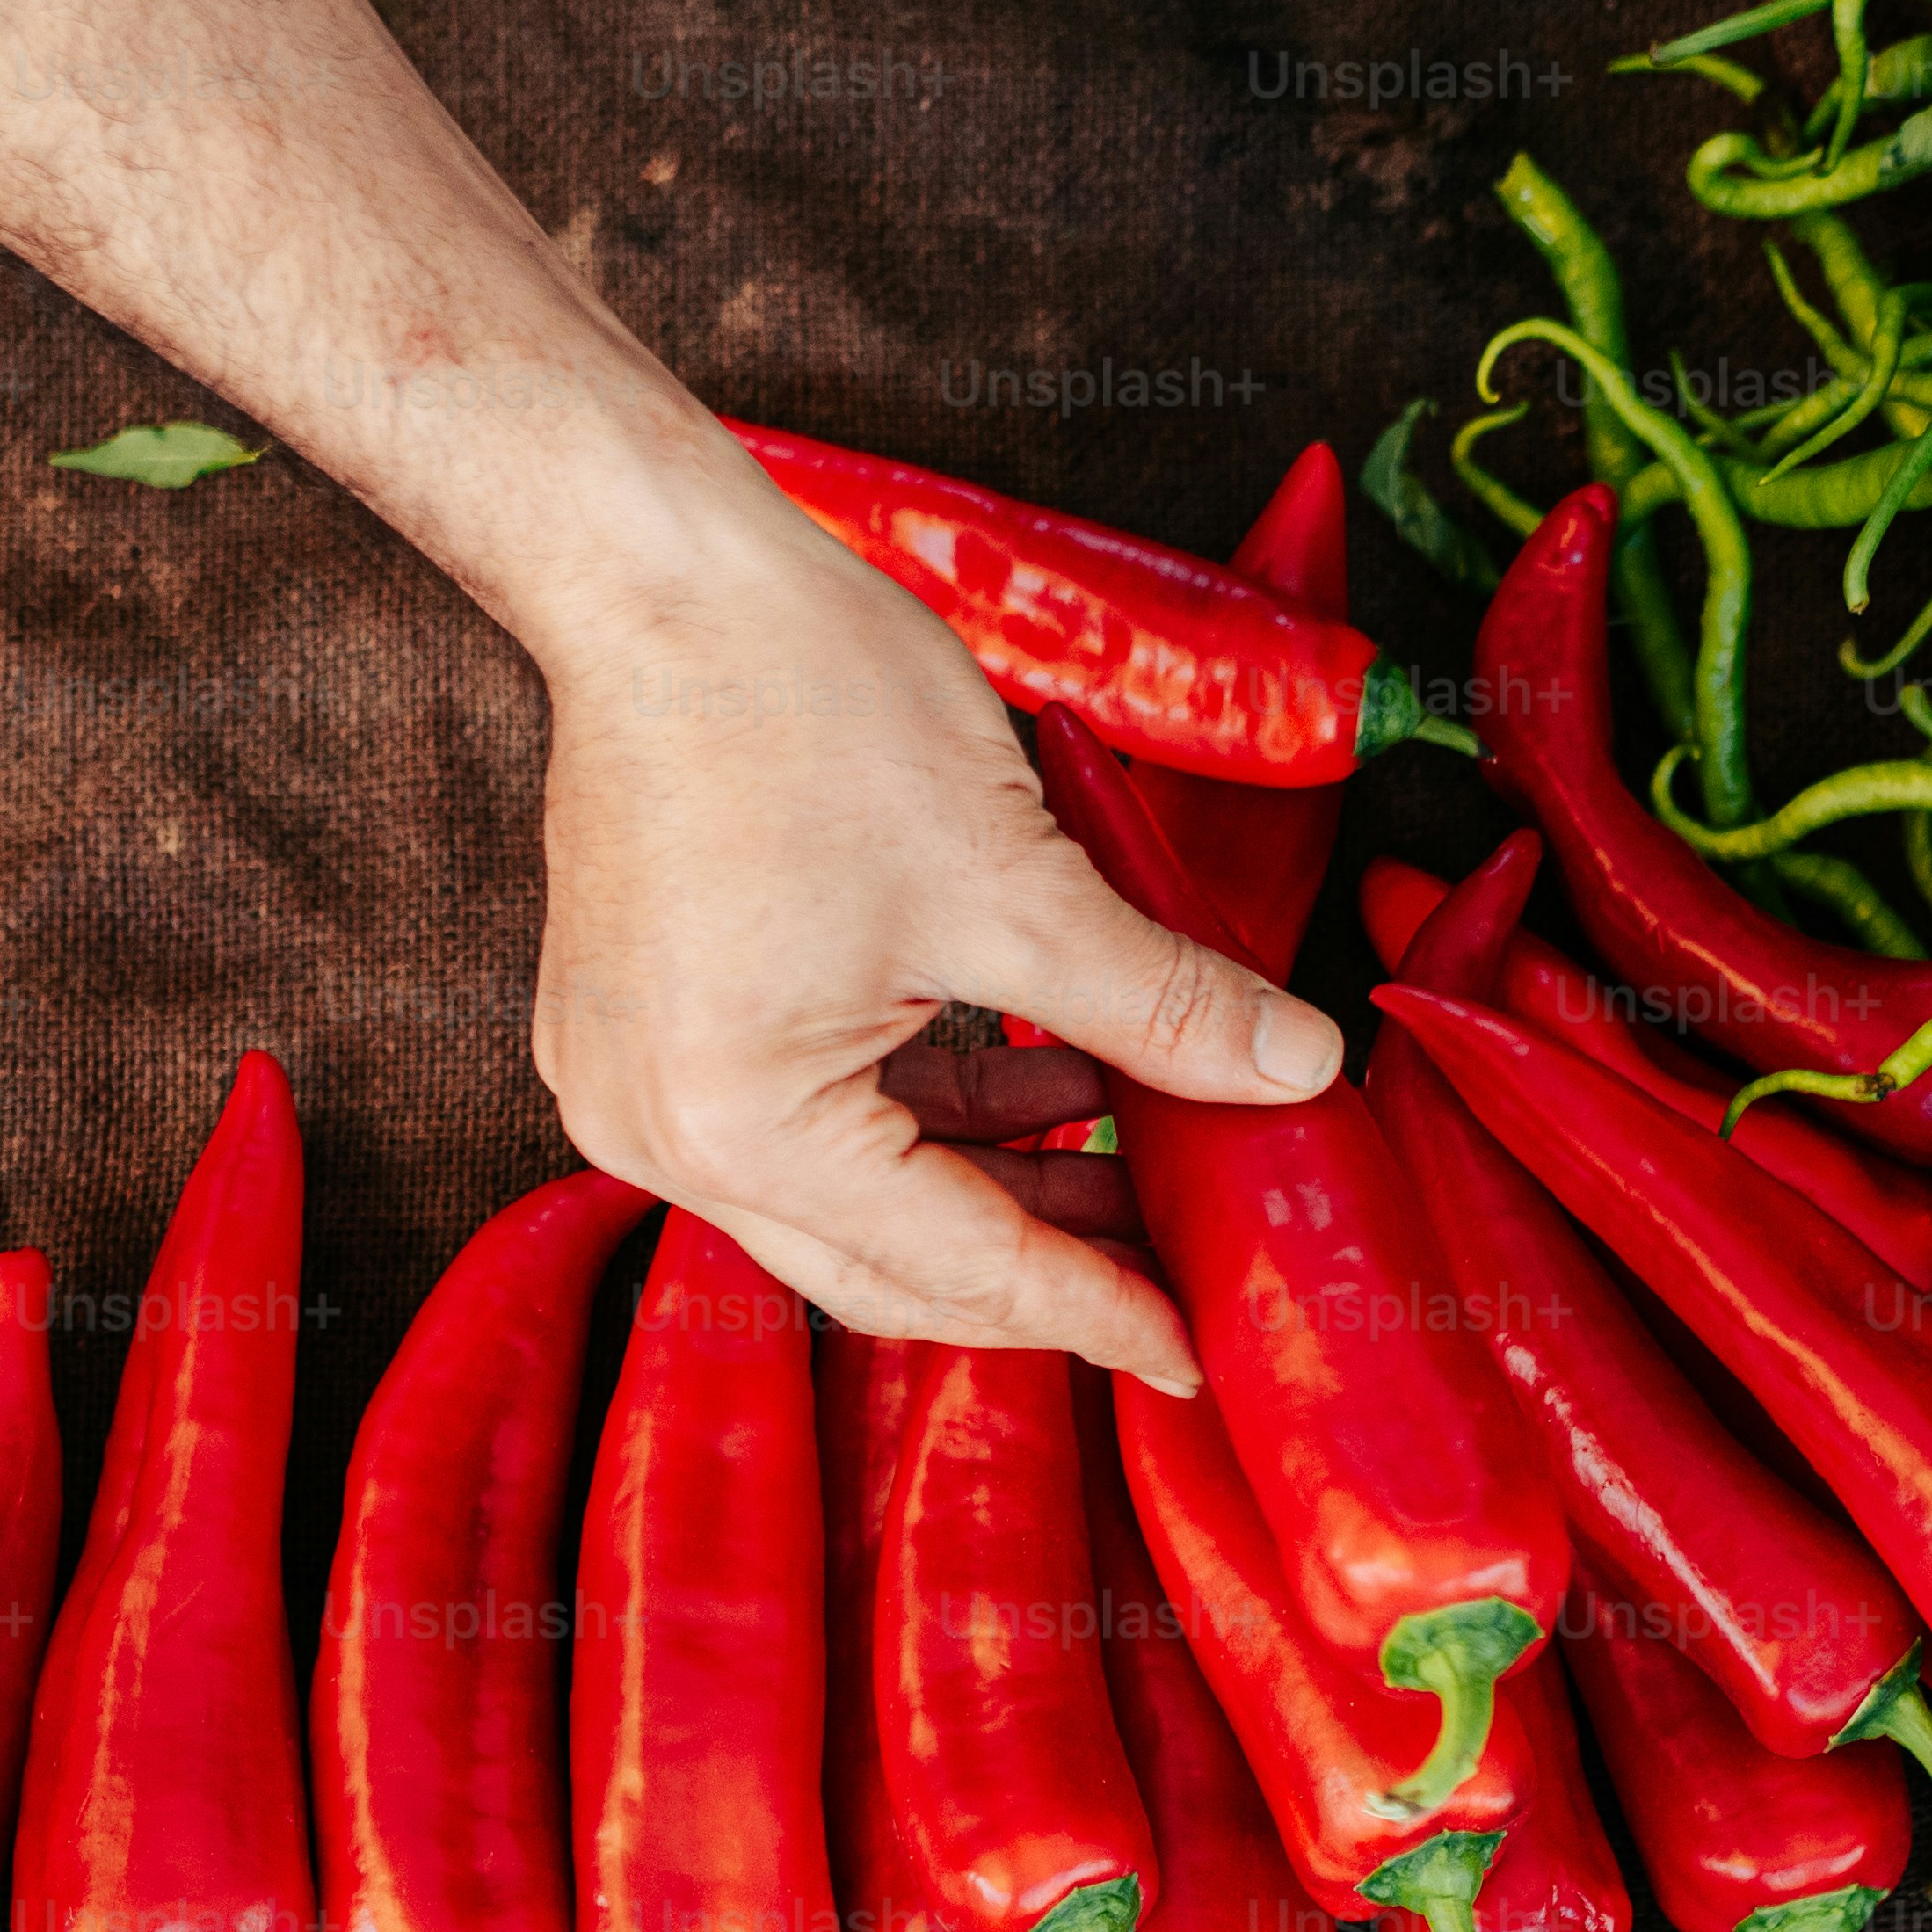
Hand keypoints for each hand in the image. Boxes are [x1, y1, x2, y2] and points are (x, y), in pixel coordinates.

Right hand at [522, 482, 1343, 1384]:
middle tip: (1173, 1275)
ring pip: (846, 1202)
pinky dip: (920, 1116)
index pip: (955, 1263)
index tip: (1191, 1354)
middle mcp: (659, 1138)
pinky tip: (1041, 1078)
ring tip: (1129, 1151)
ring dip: (988, 1185)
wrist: (652, 577)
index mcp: (741, 1124)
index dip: (1094, 1311)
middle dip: (1041, 1270)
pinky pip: (799, 1129)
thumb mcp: (1019, 876)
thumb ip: (1164, 1004)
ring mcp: (632, 1091)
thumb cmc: (806, 700)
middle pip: (885, 1267)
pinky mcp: (635, 1037)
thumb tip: (1299, 1073)